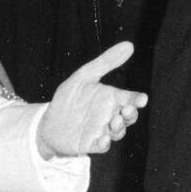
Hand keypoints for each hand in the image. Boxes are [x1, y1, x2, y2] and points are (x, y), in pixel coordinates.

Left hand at [37, 41, 147, 158]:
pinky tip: (103, 139)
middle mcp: (109, 116)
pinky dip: (104, 144)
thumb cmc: (69, 98)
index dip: (137, 99)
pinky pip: (101, 146)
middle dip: (131, 115)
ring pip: (118, 132)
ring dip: (119, 128)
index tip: (141, 99)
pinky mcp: (91, 144)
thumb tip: (130, 45)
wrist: (48, 122)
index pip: (130, 99)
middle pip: (128, 117)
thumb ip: (105, 62)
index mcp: (111, 99)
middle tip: (126, 110)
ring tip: (114, 122)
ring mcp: (102, 131)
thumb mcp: (84, 77)